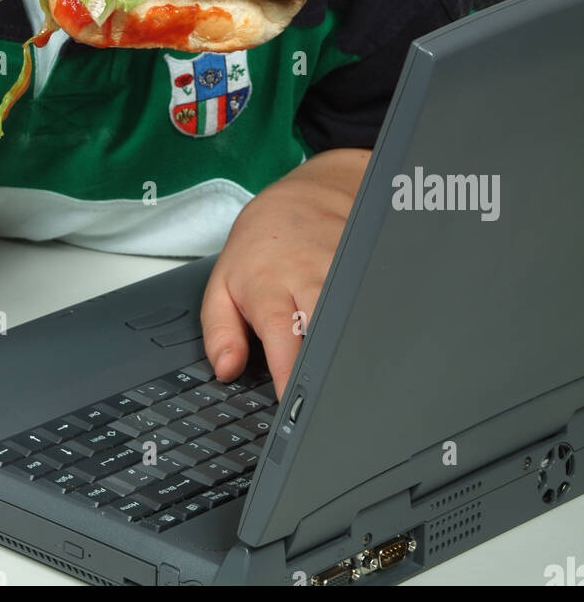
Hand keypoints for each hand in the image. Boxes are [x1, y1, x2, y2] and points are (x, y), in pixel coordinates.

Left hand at [200, 149, 369, 401]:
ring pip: (354, 312)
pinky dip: (378, 320)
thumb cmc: (260, 247)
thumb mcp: (222, 285)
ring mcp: (344, 267)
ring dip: (356, 342)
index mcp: (269, 286)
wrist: (305, 195)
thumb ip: (219, 331)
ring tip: (360, 374)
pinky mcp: (370, 263)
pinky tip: (383, 338)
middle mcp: (309, 275)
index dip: (289, 373)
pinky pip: (374, 298)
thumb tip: (225, 368)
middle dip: (329, 363)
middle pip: (325, 325)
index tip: (295, 405)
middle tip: (332, 398)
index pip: (280, 335)